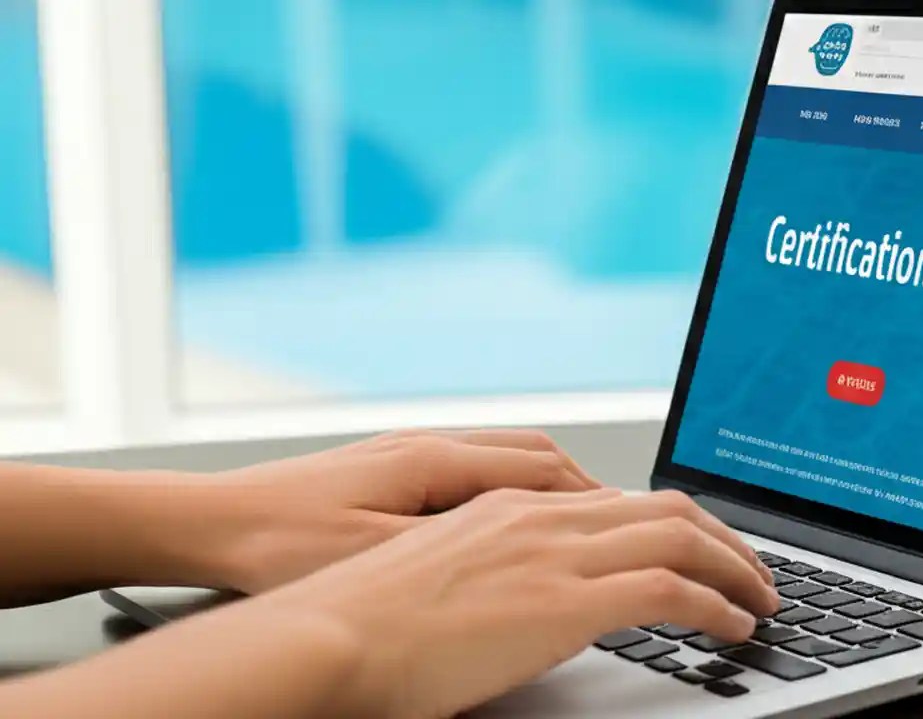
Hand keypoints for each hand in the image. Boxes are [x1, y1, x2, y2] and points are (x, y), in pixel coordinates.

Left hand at [213, 430, 602, 593]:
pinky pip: (478, 471)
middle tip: (626, 525)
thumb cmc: (278, 543)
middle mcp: (430, 447)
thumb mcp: (374, 556)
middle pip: (537, 456)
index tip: (633, 526)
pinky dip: (515, 492)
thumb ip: (456, 549)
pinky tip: (514, 522)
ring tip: (585, 524)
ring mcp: (411, 454)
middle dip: (590, 490)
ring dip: (555, 488)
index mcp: (434, 462)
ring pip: (510, 459)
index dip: (596, 501)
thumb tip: (524, 551)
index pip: (542, 472)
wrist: (210, 521)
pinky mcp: (393, 471)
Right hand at [258, 488, 778, 718]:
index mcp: (508, 509)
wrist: (326, 640)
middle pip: (662, 507)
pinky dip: (718, 602)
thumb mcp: (434, 586)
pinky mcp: (565, 599)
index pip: (616, 502)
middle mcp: (540, 517)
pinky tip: (736, 624)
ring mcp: (555, 553)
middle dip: (720, 536)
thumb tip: (516, 614)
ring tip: (761, 596)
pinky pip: (671, 588)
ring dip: (734, 565)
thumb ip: (489, 584)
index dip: (670, 523)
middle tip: (749, 567)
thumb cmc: (361, 626)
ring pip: (681, 535)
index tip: (696, 548)